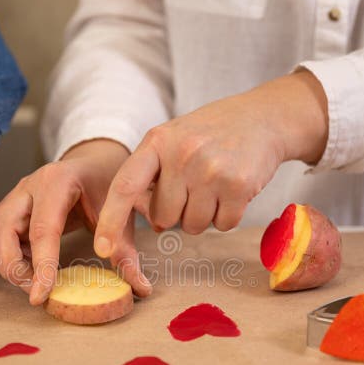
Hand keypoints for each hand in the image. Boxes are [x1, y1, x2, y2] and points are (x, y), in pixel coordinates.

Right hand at [0, 139, 152, 304]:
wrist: (94, 163)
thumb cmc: (106, 185)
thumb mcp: (120, 213)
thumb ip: (125, 251)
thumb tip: (139, 288)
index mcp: (56, 182)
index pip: (41, 230)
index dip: (41, 267)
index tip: (41, 296)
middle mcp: (27, 186)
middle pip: (1, 231)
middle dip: (13, 268)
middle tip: (38, 291)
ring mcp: (13, 195)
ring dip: (7, 263)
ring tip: (35, 278)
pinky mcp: (7, 207)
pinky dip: (7, 257)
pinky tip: (32, 265)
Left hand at [93, 71, 328, 258]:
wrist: (262, 117)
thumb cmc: (210, 134)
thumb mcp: (173, 140)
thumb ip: (154, 177)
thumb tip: (154, 225)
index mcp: (156, 141)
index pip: (124, 187)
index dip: (110, 220)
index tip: (101, 248)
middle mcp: (181, 154)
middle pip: (162, 217)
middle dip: (176, 212)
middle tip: (195, 184)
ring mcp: (210, 169)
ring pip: (191, 226)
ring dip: (203, 215)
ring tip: (214, 184)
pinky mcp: (238, 185)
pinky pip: (222, 225)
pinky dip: (227, 216)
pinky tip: (233, 189)